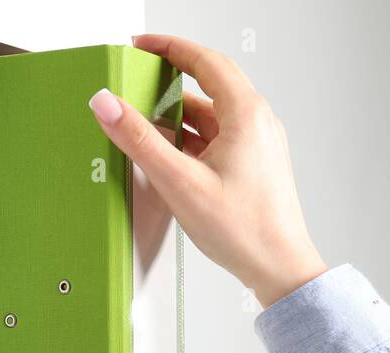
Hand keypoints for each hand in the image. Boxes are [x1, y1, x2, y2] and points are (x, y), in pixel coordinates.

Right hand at [88, 34, 325, 307]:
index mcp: (246, 114)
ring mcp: (258, 144)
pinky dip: (191, 138)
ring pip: (212, 114)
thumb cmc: (245, 231)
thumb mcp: (180, 182)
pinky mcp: (254, 164)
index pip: (204, 61)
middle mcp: (257, 122)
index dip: (169, 47)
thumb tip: (108, 105)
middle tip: (139, 79)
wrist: (280, 269)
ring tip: (146, 126)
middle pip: (209, 83)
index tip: (141, 46)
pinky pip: (218, 137)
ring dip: (178, 116)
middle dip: (170, 79)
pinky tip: (170, 156)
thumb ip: (140, 140)